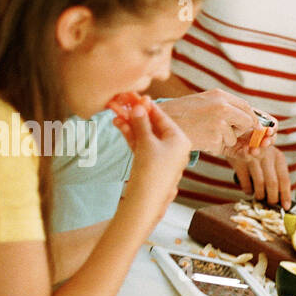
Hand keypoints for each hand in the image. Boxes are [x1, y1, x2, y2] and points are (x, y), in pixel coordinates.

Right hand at [114, 99, 190, 227]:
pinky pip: (142, 145)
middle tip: (122, 103)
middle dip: (136, 116)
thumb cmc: (152, 170)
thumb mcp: (146, 142)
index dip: (147, 107)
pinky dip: (131, 136)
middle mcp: (174, 147)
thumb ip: (142, 123)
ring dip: (130, 125)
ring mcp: (162, 155)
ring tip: (115, 113)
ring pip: (145, 135)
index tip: (136, 96)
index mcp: (180, 140)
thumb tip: (138, 107)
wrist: (146, 199)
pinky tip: (119, 125)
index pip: (162, 118)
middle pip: (153, 126)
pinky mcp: (151, 163)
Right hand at [155, 88, 259, 152]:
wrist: (160, 122)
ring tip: (204, 132)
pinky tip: (199, 138)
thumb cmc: (181, 113)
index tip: (253, 125)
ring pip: (234, 137)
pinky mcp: (214, 138)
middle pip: (247, 121)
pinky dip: (213, 146)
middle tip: (226, 132)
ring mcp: (219, 123)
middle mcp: (222, 106)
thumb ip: (224, 106)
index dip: (251, 117)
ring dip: (223, 140)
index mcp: (220, 95)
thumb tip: (249, 119)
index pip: (246, 106)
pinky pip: (222, 146)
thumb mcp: (204, 101)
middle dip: (241, 130)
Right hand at [225, 138, 293, 207]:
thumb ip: (277, 174)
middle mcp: (267, 156)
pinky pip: (245, 182)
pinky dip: (248, 190)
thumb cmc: (259, 153)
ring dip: (260, 195)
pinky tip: (249, 191)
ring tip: (260, 198)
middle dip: (272, 198)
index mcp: (278, 157)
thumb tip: (282, 198)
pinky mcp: (239, 161)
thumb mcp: (271, 159)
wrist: (239, 138)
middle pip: (272, 183)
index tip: (286, 206)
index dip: (285, 195)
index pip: (284, 179)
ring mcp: (252, 157)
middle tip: (271, 204)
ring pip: (259, 184)